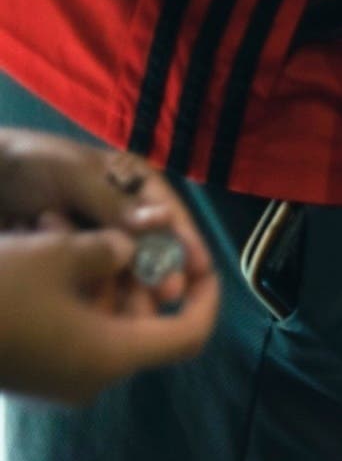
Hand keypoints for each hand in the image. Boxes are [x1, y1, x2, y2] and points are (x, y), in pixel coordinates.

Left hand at [0, 130, 212, 309]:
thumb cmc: (24, 163)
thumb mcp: (70, 173)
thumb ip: (114, 200)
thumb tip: (161, 222)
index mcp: (132, 184)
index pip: (171, 216)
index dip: (187, 244)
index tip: (199, 272)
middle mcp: (124, 216)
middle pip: (155, 250)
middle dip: (159, 272)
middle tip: (162, 295)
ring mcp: (102, 241)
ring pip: (128, 271)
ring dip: (122, 283)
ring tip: (115, 292)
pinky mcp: (79, 263)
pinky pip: (99, 282)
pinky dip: (96, 290)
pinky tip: (90, 298)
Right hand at [0, 229, 217, 403]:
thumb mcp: (54, 254)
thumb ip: (105, 249)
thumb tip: (127, 247)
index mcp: (113, 356)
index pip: (188, 334)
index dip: (205, 298)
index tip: (204, 264)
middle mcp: (94, 377)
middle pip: (139, 323)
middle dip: (131, 272)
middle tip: (113, 228)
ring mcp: (59, 379)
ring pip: (99, 320)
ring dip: (91, 274)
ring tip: (58, 223)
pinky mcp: (30, 371)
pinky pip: (67, 329)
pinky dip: (65, 292)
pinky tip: (37, 248)